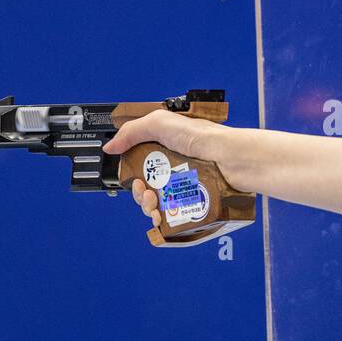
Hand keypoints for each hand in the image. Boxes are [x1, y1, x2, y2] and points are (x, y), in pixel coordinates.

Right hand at [102, 109, 224, 227]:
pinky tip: (161, 217)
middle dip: (138, 192)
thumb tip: (110, 147)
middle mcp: (174, 167)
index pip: (139, 164)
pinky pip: (173, 213)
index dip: (131, 173)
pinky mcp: (194, 201)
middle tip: (143, 191)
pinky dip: (163, 217)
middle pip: (146, 186)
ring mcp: (184, 185)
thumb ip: (131, 131)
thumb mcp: (160, 123)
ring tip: (153, 205)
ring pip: (157, 202)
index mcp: (165, 148)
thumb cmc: (203, 138)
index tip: (130, 178)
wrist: (231, 159)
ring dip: (147, 206)